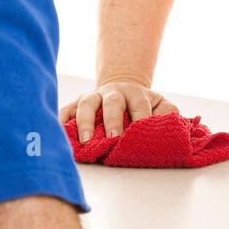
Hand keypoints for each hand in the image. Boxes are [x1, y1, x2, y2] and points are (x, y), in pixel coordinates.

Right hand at [58, 79, 179, 142]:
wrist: (121, 88)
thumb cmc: (141, 103)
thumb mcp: (159, 103)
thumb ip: (167, 112)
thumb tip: (168, 122)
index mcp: (136, 93)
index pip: (140, 105)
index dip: (141, 118)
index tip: (141, 133)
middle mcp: (113, 93)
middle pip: (113, 102)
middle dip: (113, 120)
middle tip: (114, 137)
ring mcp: (94, 96)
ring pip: (87, 103)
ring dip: (85, 121)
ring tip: (85, 140)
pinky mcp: (77, 103)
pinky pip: (67, 109)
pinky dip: (62, 119)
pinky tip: (59, 131)